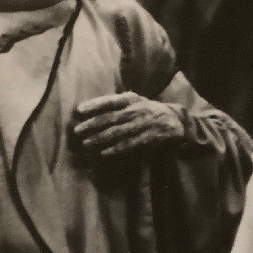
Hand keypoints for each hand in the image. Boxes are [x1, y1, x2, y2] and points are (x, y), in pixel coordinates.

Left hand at [70, 92, 185, 161]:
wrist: (175, 120)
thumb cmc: (146, 110)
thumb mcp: (133, 102)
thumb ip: (114, 104)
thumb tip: (87, 110)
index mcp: (130, 99)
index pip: (109, 101)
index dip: (93, 105)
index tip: (78, 111)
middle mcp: (136, 109)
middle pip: (110, 117)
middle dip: (92, 124)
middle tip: (76, 131)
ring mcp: (143, 124)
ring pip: (118, 132)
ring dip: (100, 138)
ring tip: (86, 144)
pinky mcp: (149, 137)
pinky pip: (129, 144)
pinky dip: (115, 149)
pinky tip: (103, 153)